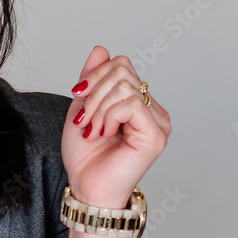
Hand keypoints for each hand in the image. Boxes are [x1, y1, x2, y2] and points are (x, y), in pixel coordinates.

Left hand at [64, 46, 171, 208]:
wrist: (87, 189)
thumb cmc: (86, 157)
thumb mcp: (82, 107)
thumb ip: (92, 79)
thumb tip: (101, 49)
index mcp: (139, 103)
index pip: (121, 65)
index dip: (95, 76)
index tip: (78, 97)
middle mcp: (153, 111)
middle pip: (122, 71)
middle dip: (94, 92)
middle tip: (85, 120)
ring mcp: (158, 123)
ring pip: (124, 86)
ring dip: (98, 108)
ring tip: (94, 131)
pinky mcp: (156, 135)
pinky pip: (130, 104)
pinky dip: (109, 116)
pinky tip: (105, 134)